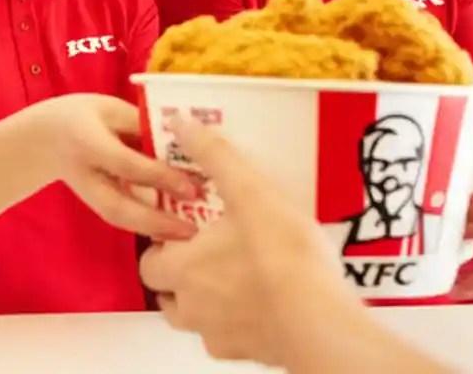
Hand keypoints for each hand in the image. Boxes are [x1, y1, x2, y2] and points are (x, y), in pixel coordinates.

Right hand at [43, 94, 199, 240]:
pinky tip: (170, 232)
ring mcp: (86, 193)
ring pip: (117, 219)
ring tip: (185, 236)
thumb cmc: (82, 115)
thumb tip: (183, 144)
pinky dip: (144, 227)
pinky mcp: (92, 203)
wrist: (42, 139)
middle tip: (190, 230)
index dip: (159, 177)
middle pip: (117, 206)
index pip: (126, 164)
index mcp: (87, 140)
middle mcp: (84, 173)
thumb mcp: (110, 108)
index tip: (191, 188)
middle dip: (155, 221)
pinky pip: (118, 218)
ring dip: (152, 231)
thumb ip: (141, 125)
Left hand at [138, 116, 359, 364]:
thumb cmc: (282, 254)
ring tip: (238, 277)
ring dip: (207, 301)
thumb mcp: (251, 191)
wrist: (322, 323)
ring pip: (198, 320)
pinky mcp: (250, 355)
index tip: (187, 230)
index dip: (164, 244)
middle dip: (181, 276)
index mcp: (182, 268)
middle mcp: (192, 308)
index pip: (150, 260)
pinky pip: (232, 339)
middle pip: (168, 296)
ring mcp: (220, 337)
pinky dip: (240, 323)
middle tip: (211, 252)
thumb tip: (179, 122)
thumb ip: (215, 155)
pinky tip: (266, 303)